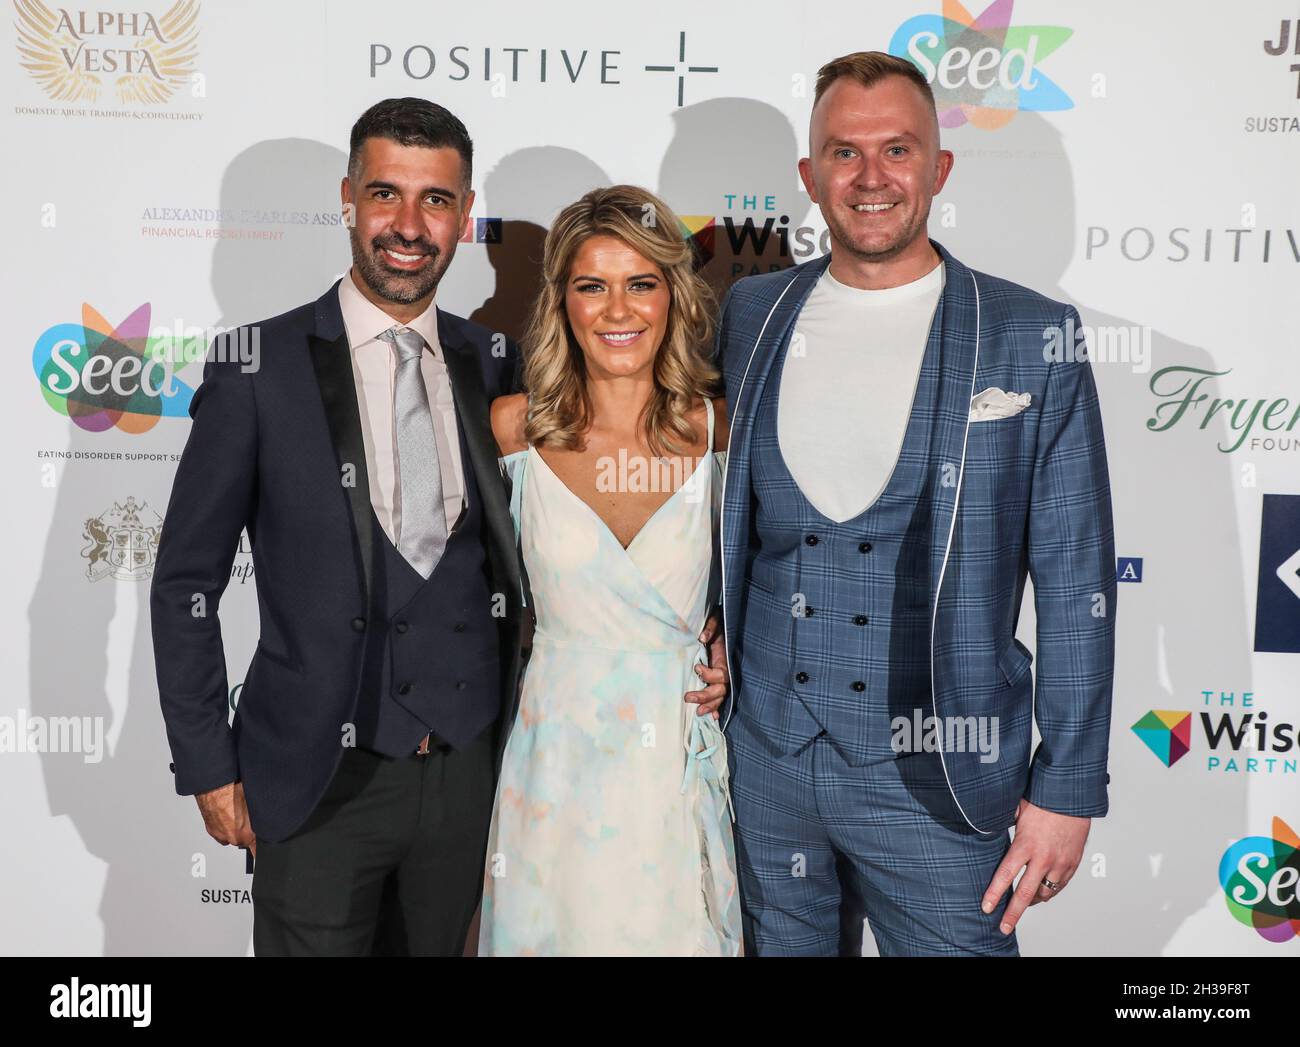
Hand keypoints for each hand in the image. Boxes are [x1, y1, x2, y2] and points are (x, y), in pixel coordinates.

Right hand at [195, 780, 257, 858]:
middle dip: (247, 831)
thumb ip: (259, 819)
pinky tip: (226, 814)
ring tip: (235, 813)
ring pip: (232, 836)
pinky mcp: (211, 830)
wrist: (214, 787)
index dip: (260, 849)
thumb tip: (266, 820)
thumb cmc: (233, 792)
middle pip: (244, 841)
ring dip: (234, 828)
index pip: (256, 850)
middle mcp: (233, 838)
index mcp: (247, 834)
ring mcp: (221, 835)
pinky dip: (224, 826)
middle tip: (247, 817)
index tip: (263, 851)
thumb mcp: (254, 805)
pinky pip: (221, 832)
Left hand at [684, 613, 728, 719]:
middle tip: (688, 698)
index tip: (696, 668)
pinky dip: (716, 705)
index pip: (721, 674)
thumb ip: (710, 628)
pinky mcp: (719, 677)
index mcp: (727, 658)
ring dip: (710, 705)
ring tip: (698, 712)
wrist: (727, 621)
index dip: (709, 675)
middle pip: (721, 690)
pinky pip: (720, 694)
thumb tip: (701, 638)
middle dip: (706, 696)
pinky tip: (711, 715)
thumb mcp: (716, 619)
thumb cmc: (720, 620)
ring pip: (720, 695)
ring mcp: (724, 674)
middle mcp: (727, 669)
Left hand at [981, 798, 1089, 934]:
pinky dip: (1048, 891)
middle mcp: (1043, 858)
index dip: (994, 893)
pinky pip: (1059, 886)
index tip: (986, 907)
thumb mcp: (1016, 811)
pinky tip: (1041, 892)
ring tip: (1021, 904)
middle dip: (1012, 913)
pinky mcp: (1072, 864)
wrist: (1072, 797)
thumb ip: (1002, 825)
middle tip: (1003, 927)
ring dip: (1031, 901)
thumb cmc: (1042, 801)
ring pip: (1044, 893)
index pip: (1006, 874)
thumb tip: (984, 828)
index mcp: (1025, 844)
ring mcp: (1060, 863)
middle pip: (1025, 893)